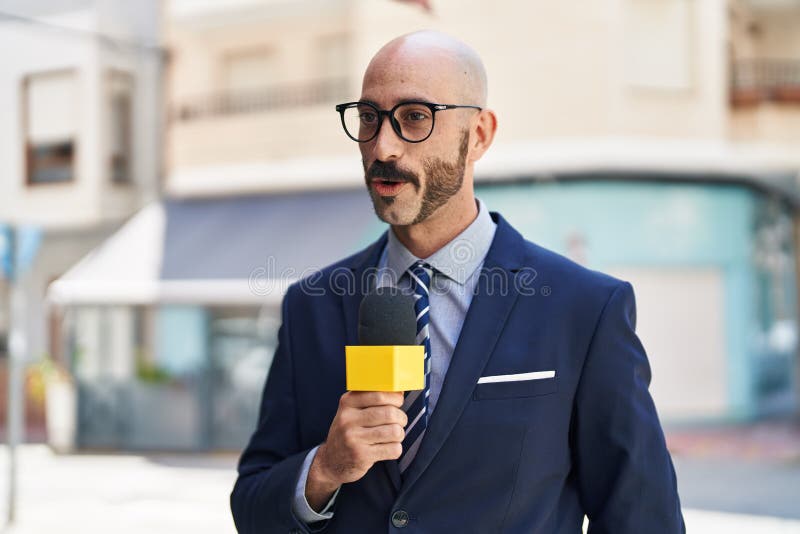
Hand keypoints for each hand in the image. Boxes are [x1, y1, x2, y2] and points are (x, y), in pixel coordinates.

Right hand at [306, 391, 405, 510]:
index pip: (379, 395)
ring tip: (393, 435)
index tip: (398, 402)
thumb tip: (399, 391)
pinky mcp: (361, 456)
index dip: (395, 398)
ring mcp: (353, 438)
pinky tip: (387, 448)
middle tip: (399, 421)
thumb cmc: (349, 432)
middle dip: (401, 417)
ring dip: (399, 434)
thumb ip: (371, 399)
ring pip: (394, 431)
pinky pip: (393, 449)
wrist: (330, 461)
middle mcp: (348, 419)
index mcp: (347, 403)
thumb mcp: (352, 411)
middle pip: (389, 413)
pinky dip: (396, 449)